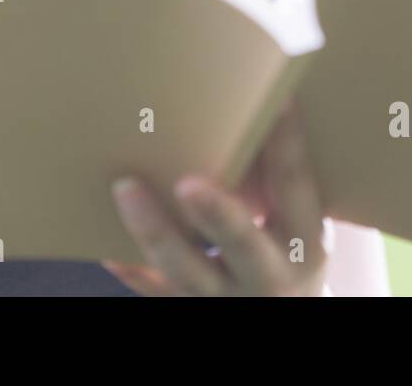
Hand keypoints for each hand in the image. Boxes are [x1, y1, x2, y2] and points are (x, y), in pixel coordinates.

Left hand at [102, 103, 330, 295]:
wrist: (280, 314)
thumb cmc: (283, 249)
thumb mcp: (295, 224)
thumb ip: (273, 178)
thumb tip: (245, 98)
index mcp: (305, 240)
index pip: (296, 184)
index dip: (288, 141)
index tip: (279, 98)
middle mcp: (270, 275)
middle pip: (242, 242)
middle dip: (217, 214)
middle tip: (188, 183)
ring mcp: (228, 298)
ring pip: (187, 270)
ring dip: (154, 230)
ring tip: (126, 187)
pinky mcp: (192, 310)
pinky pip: (155, 293)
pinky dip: (131, 270)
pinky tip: (107, 246)